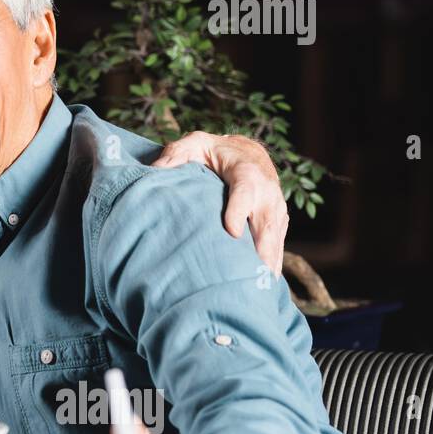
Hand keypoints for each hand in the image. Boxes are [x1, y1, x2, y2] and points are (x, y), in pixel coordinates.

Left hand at [152, 131, 287, 273]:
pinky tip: (265, 287)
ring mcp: (276, 208)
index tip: (231, 232)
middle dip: (261, 249)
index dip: (239, 210)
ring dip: (269, 263)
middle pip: (266, 222)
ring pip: (275, 238)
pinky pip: (278, 244)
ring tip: (259, 290)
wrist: (246, 151)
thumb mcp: (192, 144)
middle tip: (251, 275)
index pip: (245, 191)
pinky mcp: (279, 221)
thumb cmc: (214, 151)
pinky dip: (273, 264)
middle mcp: (267, 191)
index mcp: (245, 171)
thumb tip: (153, 171)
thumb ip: (175, 155)